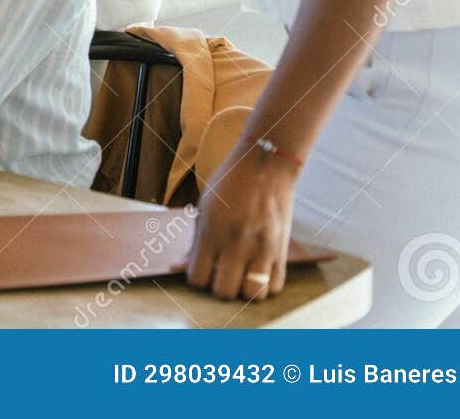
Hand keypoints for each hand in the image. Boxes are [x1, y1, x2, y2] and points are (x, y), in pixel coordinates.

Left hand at [186, 141, 297, 300]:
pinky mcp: (283, 249)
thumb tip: (177, 267)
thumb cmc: (229, 183)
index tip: (202, 270)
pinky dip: (266, 286)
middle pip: (224, 292)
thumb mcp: (203, 207)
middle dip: (219, 288)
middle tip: (221, 275)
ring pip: (253, 294)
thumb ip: (193, 241)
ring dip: (244, 291)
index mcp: (211, 230)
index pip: (198, 278)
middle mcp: (236, 242)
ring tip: (241, 276)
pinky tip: (258, 271)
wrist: (265, 165)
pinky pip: (275, 286)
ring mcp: (262, 248)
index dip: (197, 279)